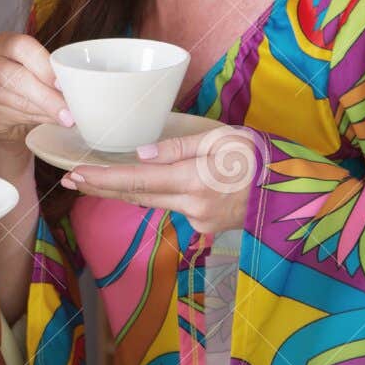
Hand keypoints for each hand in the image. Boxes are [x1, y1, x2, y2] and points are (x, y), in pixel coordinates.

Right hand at [0, 32, 70, 146]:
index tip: (62, 84)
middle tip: (68, 110)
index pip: (21, 47)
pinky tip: (50, 119)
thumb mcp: (35, 67)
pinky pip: (15, 116)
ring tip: (65, 117)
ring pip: (17, 100)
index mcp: (2, 43)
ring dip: (45, 111)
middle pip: (16, 77)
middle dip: (46, 96)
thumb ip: (49, 71)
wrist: (5, 109)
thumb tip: (76, 86)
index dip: (43, 65)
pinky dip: (37, 119)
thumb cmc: (25, 81)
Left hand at [60, 126, 263, 234]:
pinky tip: (136, 186)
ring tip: (92, 181)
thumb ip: (179, 147)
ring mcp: (199, 221)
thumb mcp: (222, 138)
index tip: (74, 175)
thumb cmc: (261, 156)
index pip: (137, 181)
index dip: (103, 179)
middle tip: (68, 180)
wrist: (296, 192)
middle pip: (136, 197)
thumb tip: (140, 154)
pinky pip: (171, 208)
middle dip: (101, 188)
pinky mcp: (206, 225)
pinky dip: (152, 196)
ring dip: (122, 193)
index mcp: (194, 181)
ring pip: (152, 204)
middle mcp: (192, 206)